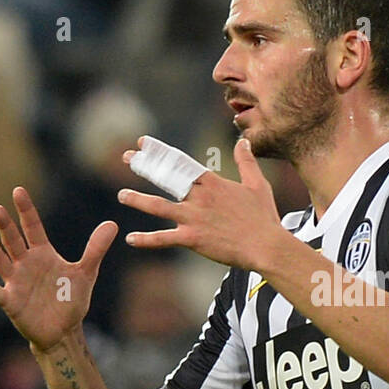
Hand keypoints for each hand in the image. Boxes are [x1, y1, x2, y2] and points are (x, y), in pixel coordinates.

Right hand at [0, 186, 118, 351]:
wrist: (64, 331)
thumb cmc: (71, 300)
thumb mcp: (86, 273)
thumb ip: (95, 249)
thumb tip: (112, 224)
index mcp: (43, 254)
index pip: (33, 228)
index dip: (26, 211)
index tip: (18, 191)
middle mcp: (26, 264)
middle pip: (13, 241)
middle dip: (6, 226)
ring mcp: (15, 282)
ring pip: (0, 260)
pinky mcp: (10, 301)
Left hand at [118, 137, 284, 269]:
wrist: (266, 246)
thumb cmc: (264, 218)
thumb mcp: (258, 184)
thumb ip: (247, 162)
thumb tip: (242, 142)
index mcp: (213, 184)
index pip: (181, 162)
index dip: (160, 151)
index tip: (143, 144)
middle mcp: (200, 197)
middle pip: (166, 178)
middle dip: (144, 166)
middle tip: (126, 158)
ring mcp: (194, 218)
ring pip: (159, 206)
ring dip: (138, 200)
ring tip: (122, 196)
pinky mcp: (193, 238)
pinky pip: (164, 238)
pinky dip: (146, 239)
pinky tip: (130, 239)